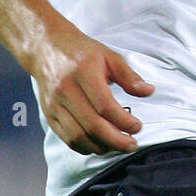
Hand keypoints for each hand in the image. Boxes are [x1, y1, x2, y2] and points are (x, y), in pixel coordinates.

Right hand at [28, 22, 154, 155]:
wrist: (46, 48)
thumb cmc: (81, 51)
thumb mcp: (109, 56)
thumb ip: (129, 75)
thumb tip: (148, 91)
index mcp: (83, 72)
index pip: (105, 106)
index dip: (124, 121)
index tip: (137, 126)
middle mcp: (66, 90)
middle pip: (92, 125)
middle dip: (116, 141)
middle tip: (132, 145)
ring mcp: (54, 104)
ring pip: (78, 136)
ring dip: (101, 147)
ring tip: (118, 146)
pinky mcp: (49, 114)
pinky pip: (67, 138)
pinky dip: (85, 147)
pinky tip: (100, 144)